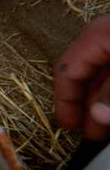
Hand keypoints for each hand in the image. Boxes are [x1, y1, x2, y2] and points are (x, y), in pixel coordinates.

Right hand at [54, 14, 109, 139]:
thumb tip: (96, 117)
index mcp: (96, 36)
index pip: (67, 71)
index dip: (65, 101)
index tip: (68, 126)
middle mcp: (103, 37)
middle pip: (84, 74)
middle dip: (86, 105)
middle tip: (90, 133)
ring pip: (103, 75)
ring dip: (101, 100)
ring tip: (105, 126)